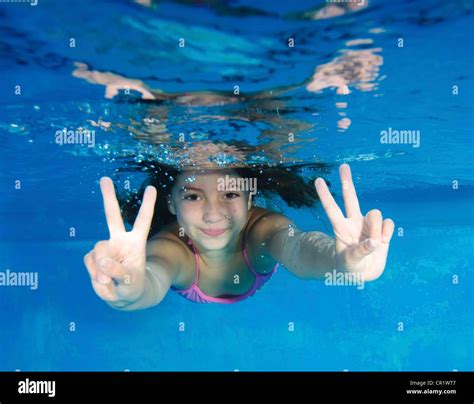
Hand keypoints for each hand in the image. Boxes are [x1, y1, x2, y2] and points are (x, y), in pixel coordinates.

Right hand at [84, 178, 156, 302]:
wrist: (122, 296)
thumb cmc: (132, 285)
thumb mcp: (131, 282)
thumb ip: (118, 272)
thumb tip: (102, 263)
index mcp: (136, 241)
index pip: (143, 220)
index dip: (147, 205)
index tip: (152, 188)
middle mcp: (120, 240)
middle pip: (112, 215)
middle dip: (108, 197)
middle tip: (105, 179)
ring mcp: (105, 248)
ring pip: (99, 249)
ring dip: (104, 267)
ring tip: (111, 279)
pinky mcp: (92, 258)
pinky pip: (90, 262)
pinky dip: (95, 275)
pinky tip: (103, 280)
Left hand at [315, 164, 394, 280]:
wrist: (363, 273)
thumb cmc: (350, 267)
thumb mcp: (350, 262)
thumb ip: (361, 251)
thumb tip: (374, 241)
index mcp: (341, 228)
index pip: (331, 208)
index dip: (325, 194)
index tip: (317, 180)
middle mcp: (354, 222)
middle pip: (351, 197)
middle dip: (347, 181)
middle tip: (343, 165)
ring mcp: (367, 224)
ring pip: (376, 214)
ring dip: (377, 228)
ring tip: (374, 243)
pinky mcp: (382, 230)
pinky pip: (388, 224)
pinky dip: (387, 234)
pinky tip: (382, 243)